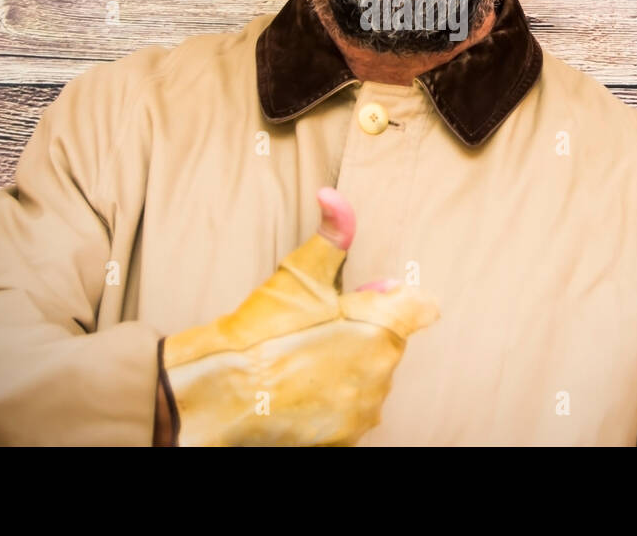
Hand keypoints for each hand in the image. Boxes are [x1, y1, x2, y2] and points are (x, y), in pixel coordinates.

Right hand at [157, 187, 438, 445]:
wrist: (217, 392)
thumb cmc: (257, 332)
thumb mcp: (296, 275)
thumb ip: (331, 233)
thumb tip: (334, 195)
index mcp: (378, 329)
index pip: (420, 307)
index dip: (393, 300)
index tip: (366, 302)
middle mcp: (380, 375)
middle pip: (388, 345)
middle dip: (361, 335)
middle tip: (314, 333)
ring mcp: (363, 412)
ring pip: (370, 380)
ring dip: (347, 371)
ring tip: (301, 363)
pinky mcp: (345, 440)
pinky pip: (352, 413)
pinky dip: (334, 403)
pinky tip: (301, 391)